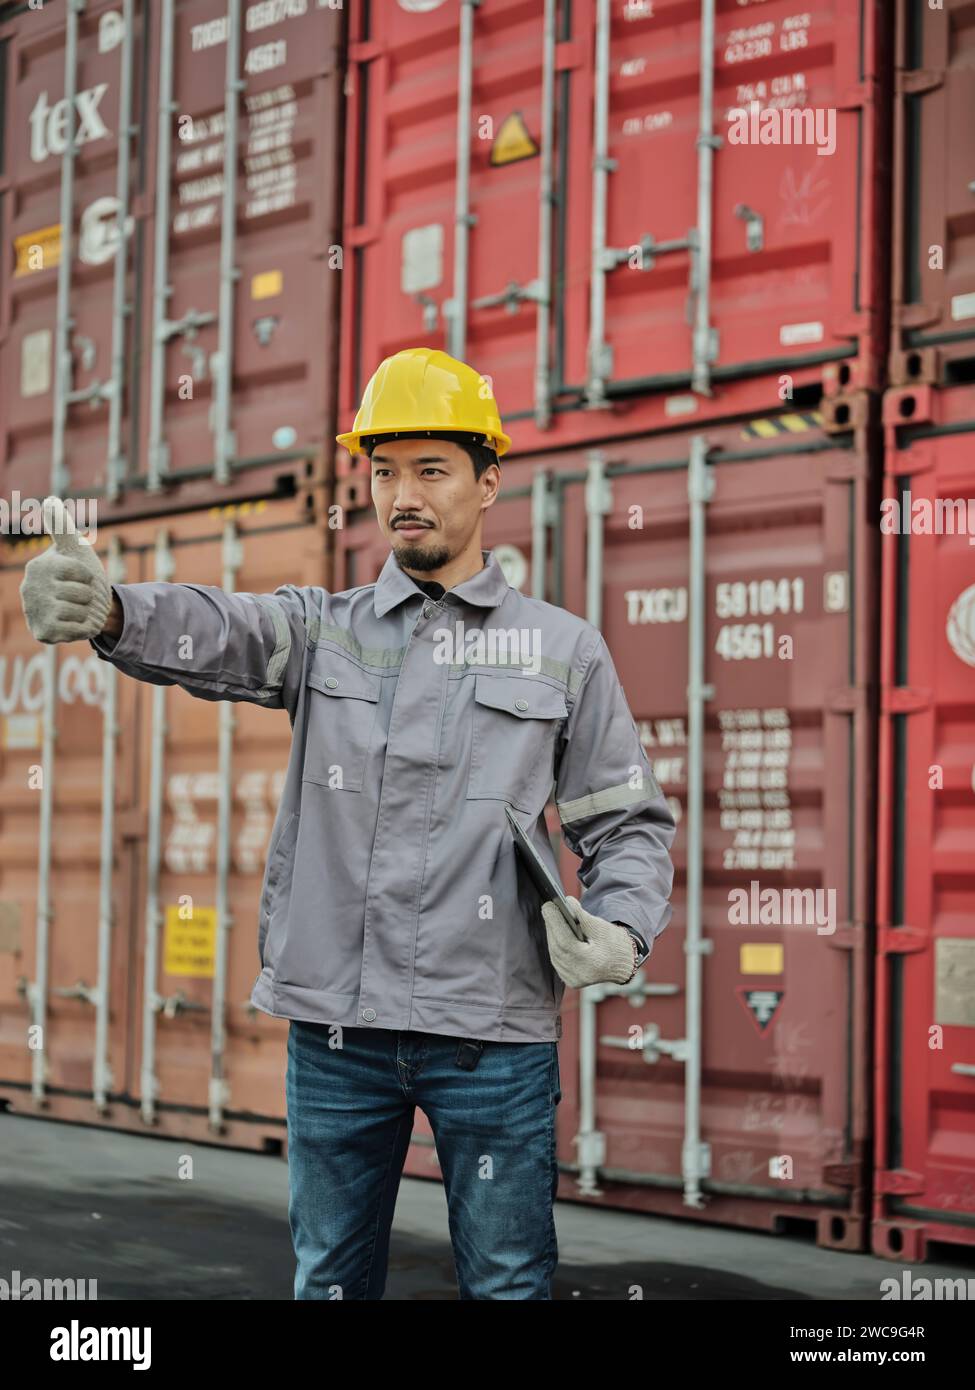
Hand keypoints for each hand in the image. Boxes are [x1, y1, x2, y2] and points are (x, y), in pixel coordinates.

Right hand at [19, 497, 111, 643]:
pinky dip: (85, 628)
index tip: (82, 579)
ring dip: (88, 613)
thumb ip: (62, 526)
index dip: (90, 578)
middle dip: (89, 597)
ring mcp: (35, 611)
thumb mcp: (75, 548)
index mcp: (39, 566)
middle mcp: (30, 588)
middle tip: (80, 598)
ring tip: (79, 610)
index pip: (81, 573)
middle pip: (81, 593)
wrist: (88, 608)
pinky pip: (76, 631)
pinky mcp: (43, 632)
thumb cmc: (81, 576)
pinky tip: (76, 624)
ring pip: (79, 612)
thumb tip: (49, 501)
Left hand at [540, 894, 636, 988]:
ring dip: (552, 934)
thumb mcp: (601, 928)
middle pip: (556, 946)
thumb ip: (582, 915)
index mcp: (589, 962)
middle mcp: (579, 974)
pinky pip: (557, 959)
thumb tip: (567, 902)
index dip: (554, 922)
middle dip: (552, 925)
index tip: (549, 905)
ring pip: (554, 953)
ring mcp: (573, 980)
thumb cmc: (615, 945)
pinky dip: (555, 945)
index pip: (564, 940)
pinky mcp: (570, 980)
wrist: (623, 965)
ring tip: (551, 917)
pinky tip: (555, 932)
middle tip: (549, 908)